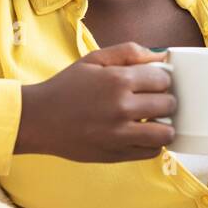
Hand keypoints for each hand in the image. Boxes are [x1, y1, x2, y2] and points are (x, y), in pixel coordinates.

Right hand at [14, 42, 176, 162]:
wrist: (38, 120)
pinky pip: (151, 152)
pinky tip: (141, 134)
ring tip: (153, 120)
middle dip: (165, 100)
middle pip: (168, 104)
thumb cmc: (67, 87)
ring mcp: (120, 134)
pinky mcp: (117, 154)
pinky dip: (152, 144)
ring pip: (166, 132)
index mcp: (118, 80)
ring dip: (164, 125)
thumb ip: (128, 52)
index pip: (163, 79)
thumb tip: (161, 57)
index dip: (160, 80)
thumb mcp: (93, 60)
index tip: (152, 83)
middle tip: (153, 101)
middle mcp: (122, 108)